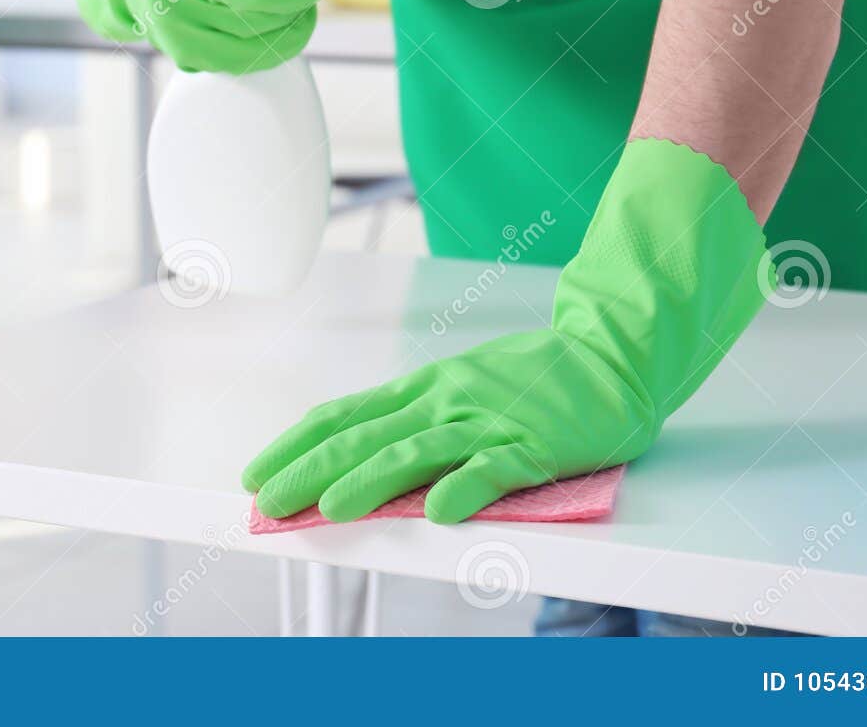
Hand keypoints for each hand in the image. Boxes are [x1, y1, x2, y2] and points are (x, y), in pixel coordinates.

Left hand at [243, 326, 654, 524]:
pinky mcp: (535, 444)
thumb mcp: (458, 386)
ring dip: (371, 481)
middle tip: (271, 500)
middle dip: (312, 469)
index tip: (257, 472)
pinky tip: (442, 511)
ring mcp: (489, 420)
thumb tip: (353, 456)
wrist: (608, 356)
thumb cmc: (531, 378)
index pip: (344, 415)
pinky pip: (497, 467)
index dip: (296, 444)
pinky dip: (468, 487)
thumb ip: (413, 420)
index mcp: (423, 390)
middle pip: (368, 436)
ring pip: (418, 451)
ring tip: (331, 509)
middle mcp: (446, 401)